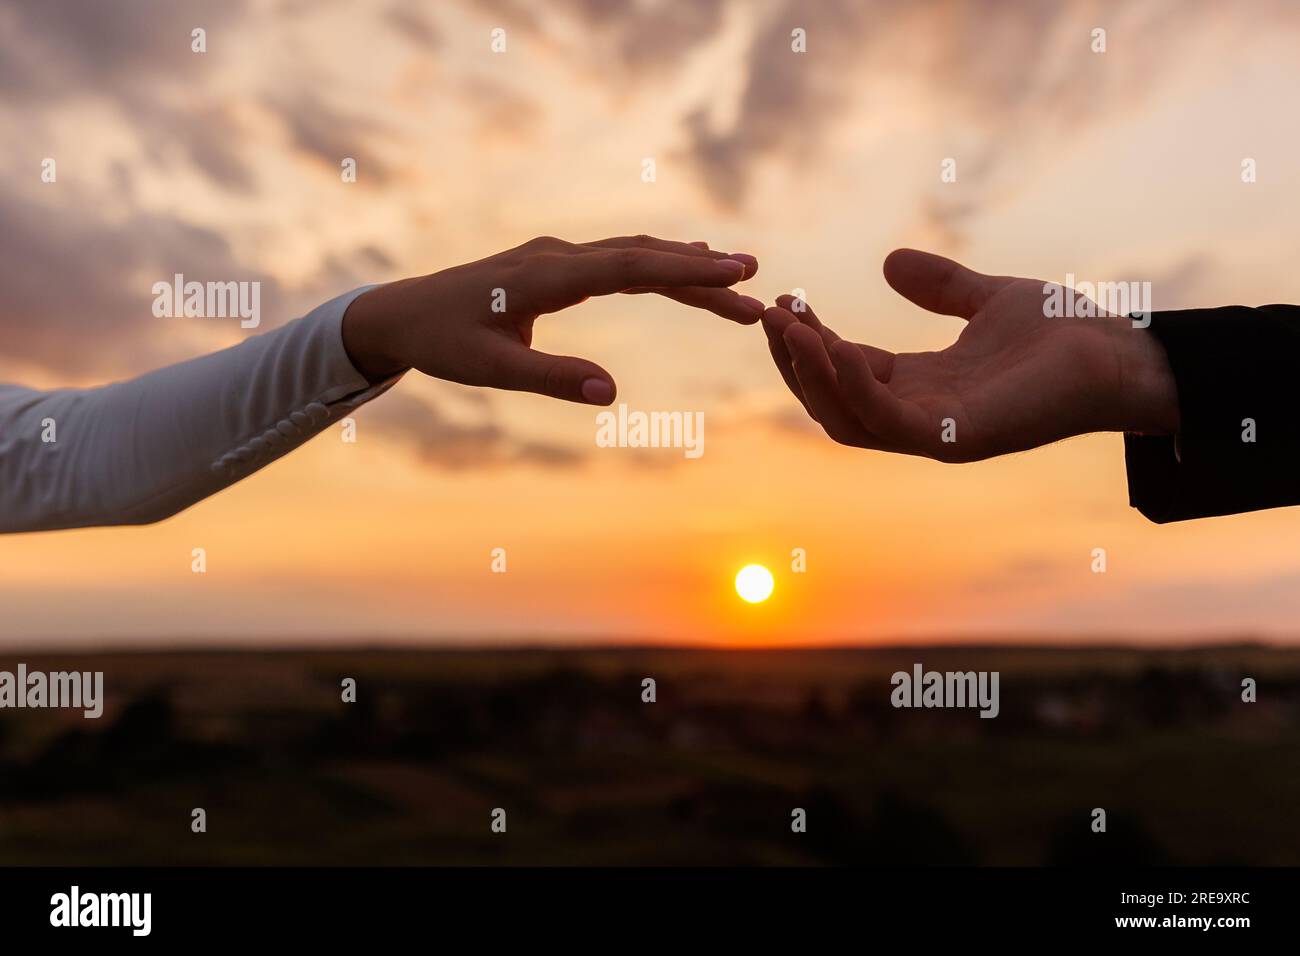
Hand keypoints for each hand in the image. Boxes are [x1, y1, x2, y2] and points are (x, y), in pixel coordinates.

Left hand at [341, 234, 759, 403]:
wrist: (400, 313)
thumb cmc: (442, 343)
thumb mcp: (490, 369)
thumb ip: (550, 378)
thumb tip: (611, 392)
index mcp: (546, 276)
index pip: (631, 267)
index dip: (687, 271)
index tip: (737, 273)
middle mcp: (558, 256)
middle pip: (644, 257)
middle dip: (701, 272)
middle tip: (757, 284)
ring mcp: (558, 257)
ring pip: (634, 255)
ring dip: (684, 266)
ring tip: (738, 279)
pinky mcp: (556, 266)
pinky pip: (618, 260)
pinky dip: (657, 264)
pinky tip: (684, 265)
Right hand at [761, 249, 1179, 461]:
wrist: (1123, 354)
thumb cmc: (1066, 333)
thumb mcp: (986, 299)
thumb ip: (939, 287)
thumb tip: (889, 261)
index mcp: (923, 388)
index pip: (845, 372)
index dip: (810, 340)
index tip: (785, 301)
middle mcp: (921, 417)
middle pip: (832, 401)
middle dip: (795, 361)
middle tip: (771, 313)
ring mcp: (936, 434)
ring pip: (847, 418)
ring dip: (811, 374)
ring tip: (787, 326)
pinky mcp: (957, 439)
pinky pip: (887, 421)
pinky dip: (855, 388)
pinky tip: (836, 347)